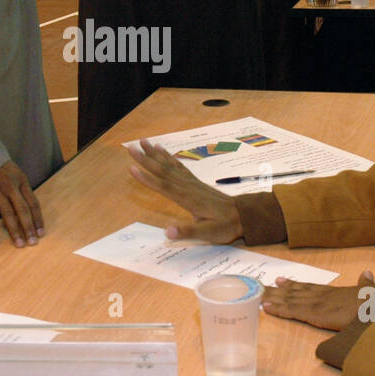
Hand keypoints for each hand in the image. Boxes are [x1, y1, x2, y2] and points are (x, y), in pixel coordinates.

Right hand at [0, 161, 44, 246]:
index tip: (41, 233)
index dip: (38, 219)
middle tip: (32, 242)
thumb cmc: (1, 168)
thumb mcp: (16, 174)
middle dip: (28, 227)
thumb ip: (22, 191)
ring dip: (14, 230)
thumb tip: (30, 213)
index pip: (33, 203)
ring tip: (19, 244)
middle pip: (22, 210)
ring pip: (7, 213)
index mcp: (22, 181)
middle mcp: (10, 186)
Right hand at [127, 139, 242, 243]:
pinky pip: (179, 166)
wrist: (244, 215)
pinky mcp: (195, 181)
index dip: (147, 179)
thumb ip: (188, 231)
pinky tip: (162, 150)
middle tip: (130, 147)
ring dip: (155, 154)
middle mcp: (187, 187)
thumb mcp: (208, 234)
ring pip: (170, 165)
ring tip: (143, 142)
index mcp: (188, 199)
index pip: (164, 187)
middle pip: (163, 171)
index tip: (132, 168)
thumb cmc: (225, 226)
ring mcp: (191, 182)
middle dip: (146, 159)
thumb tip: (167, 232)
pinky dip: (169, 157)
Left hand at [264, 271, 374, 368]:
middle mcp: (321, 295)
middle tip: (261, 287)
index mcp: (334, 293)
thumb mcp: (371, 292)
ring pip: (288, 300)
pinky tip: (264, 307)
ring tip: (257, 295)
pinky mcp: (313, 313)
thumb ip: (365, 284)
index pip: (310, 288)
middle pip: (294, 293)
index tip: (281, 280)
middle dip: (277, 291)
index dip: (294, 285)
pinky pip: (291, 311)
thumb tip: (368, 272)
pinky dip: (277, 309)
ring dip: (272, 298)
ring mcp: (316, 303)